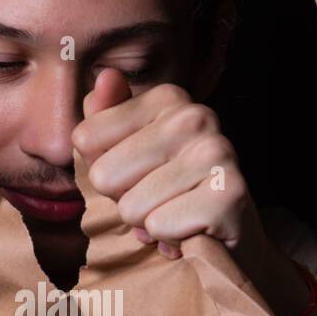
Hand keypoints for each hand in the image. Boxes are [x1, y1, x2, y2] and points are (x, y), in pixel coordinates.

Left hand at [72, 68, 263, 262]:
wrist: (231, 239)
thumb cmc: (170, 194)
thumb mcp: (127, 153)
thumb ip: (106, 117)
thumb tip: (105, 75)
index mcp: (167, 99)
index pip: (85, 138)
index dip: (103, 170)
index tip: (137, 175)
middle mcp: (195, 117)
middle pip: (104, 175)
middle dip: (124, 200)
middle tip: (158, 200)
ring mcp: (216, 153)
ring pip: (130, 207)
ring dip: (148, 224)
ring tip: (177, 216)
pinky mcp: (229, 195)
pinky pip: (159, 227)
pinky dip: (170, 240)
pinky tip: (192, 231)